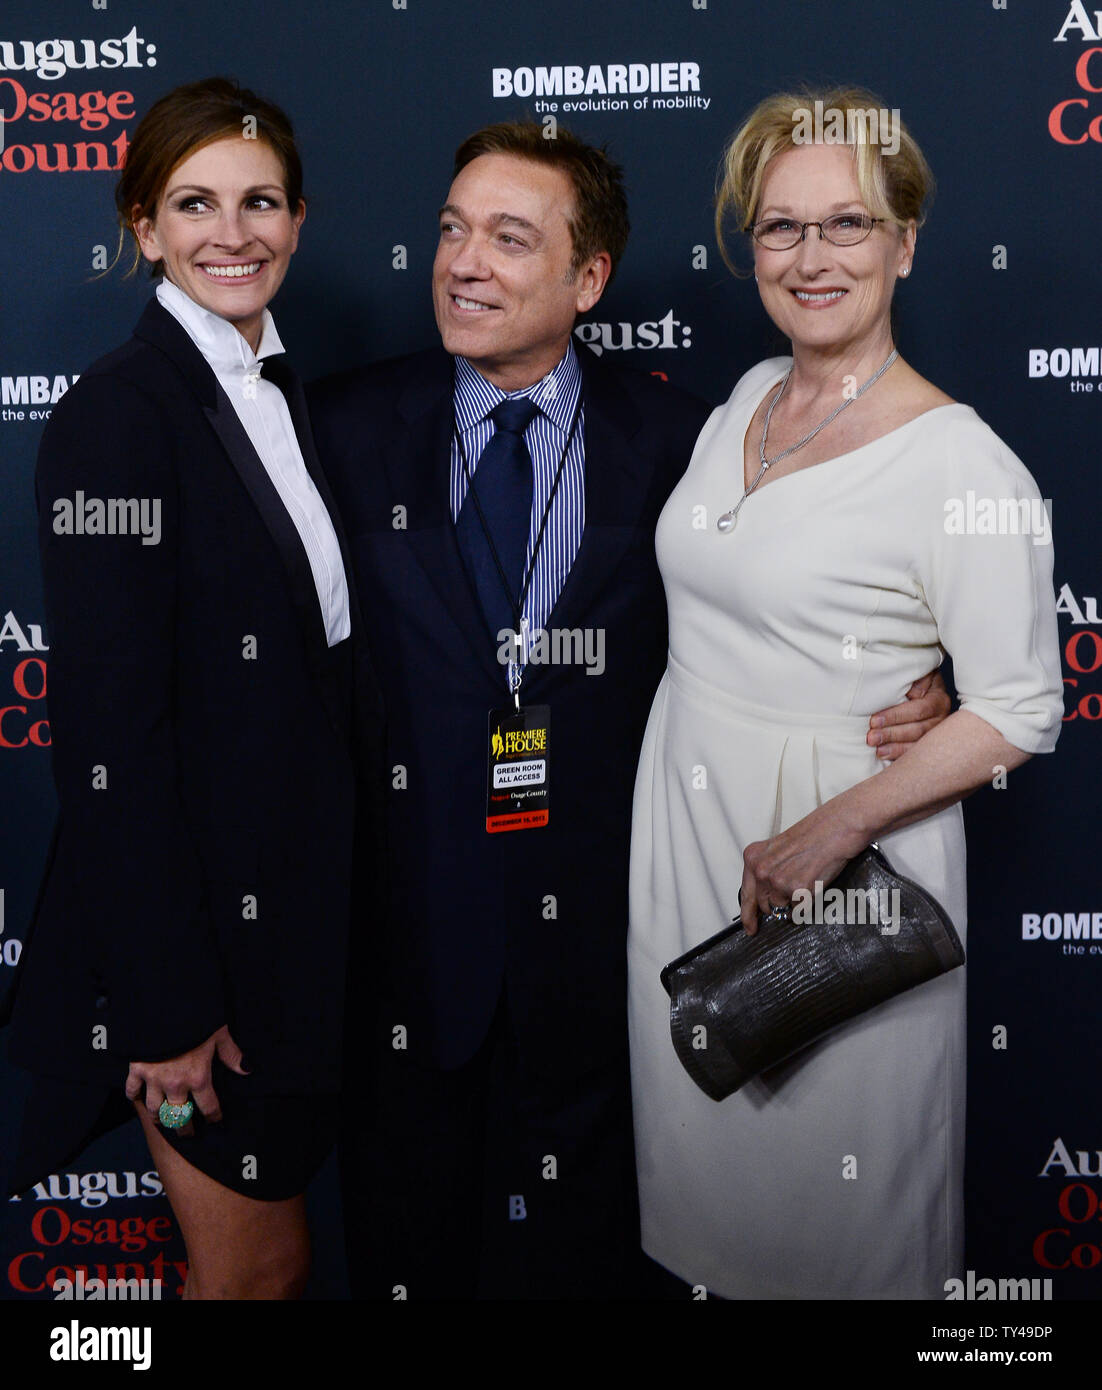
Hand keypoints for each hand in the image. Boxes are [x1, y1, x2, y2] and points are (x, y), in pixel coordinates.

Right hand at [125, 1025, 247, 1129]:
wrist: (164, 1007)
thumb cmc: (196, 1020)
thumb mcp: (219, 1034)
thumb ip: (231, 1054)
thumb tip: (246, 1069)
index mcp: (198, 1077)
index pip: (209, 1106)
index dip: (213, 1116)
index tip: (215, 1120)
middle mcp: (175, 1084)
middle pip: (179, 1117)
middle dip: (184, 1128)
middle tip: (187, 1133)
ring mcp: (154, 1079)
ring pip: (154, 1109)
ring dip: (159, 1118)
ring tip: (163, 1122)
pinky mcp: (137, 1069)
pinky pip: (132, 1090)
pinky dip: (134, 1097)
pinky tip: (136, 1100)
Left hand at [739, 806, 861, 936]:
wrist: (837, 826)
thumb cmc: (814, 834)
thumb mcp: (778, 849)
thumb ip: (767, 870)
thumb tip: (766, 897)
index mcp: (753, 857)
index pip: (746, 895)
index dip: (748, 916)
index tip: (750, 928)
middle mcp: (762, 871)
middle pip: (765, 906)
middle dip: (777, 905)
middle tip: (793, 891)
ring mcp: (779, 881)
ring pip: (783, 909)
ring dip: (794, 902)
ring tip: (806, 878)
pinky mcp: (799, 890)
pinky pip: (800, 909)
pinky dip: (808, 901)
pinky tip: (814, 880)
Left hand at [867, 669, 950, 760]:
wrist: (923, 689)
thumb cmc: (917, 680)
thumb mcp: (920, 673)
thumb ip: (919, 679)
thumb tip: (914, 694)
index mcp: (939, 700)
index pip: (918, 710)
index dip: (896, 716)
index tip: (874, 720)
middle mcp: (941, 719)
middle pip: (917, 730)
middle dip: (892, 734)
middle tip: (871, 737)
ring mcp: (937, 734)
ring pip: (917, 744)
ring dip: (894, 747)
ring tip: (876, 747)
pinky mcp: (929, 745)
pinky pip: (915, 753)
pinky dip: (898, 755)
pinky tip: (883, 754)